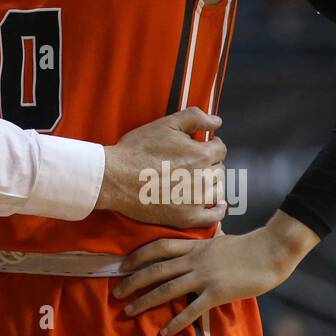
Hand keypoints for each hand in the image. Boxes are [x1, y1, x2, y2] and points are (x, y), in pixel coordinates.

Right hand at [96, 106, 227, 227]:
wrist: (115, 177)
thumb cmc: (137, 150)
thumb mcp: (165, 125)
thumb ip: (195, 118)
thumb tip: (217, 121)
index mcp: (201, 154)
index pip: (220, 149)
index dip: (210, 145)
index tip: (201, 147)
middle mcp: (203, 178)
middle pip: (219, 169)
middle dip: (209, 164)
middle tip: (192, 163)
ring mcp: (196, 200)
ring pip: (217, 189)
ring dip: (210, 184)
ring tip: (195, 180)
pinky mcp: (187, 217)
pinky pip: (214, 216)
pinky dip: (217, 210)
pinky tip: (215, 204)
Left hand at [113, 214, 317, 335]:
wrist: (270, 250)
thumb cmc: (248, 246)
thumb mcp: (219, 240)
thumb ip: (203, 245)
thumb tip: (196, 245)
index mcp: (194, 245)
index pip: (158, 247)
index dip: (138, 255)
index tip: (123, 264)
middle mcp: (194, 259)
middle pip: (156, 269)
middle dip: (133, 281)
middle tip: (116, 292)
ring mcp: (204, 275)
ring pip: (167, 288)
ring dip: (146, 301)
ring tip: (130, 311)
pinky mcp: (216, 292)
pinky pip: (192, 309)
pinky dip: (177, 321)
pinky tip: (166, 331)